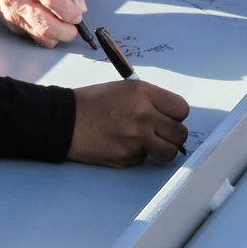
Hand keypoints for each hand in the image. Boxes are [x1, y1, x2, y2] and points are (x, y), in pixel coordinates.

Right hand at [0, 0, 87, 47]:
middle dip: (67, 31)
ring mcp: (12, 14)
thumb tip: (81, 9)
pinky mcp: (12, 26)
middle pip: (47, 25)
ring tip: (64, 24)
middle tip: (74, 24)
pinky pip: (36, 38)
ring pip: (42, 37)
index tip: (78, 14)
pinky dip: (48, 35)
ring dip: (59, 35)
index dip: (69, 10)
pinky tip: (50, 23)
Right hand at [68, 80, 190, 166]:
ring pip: (169, 151)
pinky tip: (122, 144)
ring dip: (161, 149)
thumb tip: (170, 116)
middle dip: (171, 135)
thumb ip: (149, 100)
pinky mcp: (127, 156)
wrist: (65, 120)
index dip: (175, 115)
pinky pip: (145, 158)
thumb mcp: (124, 89)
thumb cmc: (93, 102)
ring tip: (146, 142)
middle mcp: (144, 115)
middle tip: (158, 132)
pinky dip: (138, 154)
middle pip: (179, 133)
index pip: (181, 109)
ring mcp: (136, 138)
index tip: (168, 118)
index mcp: (144, 93)